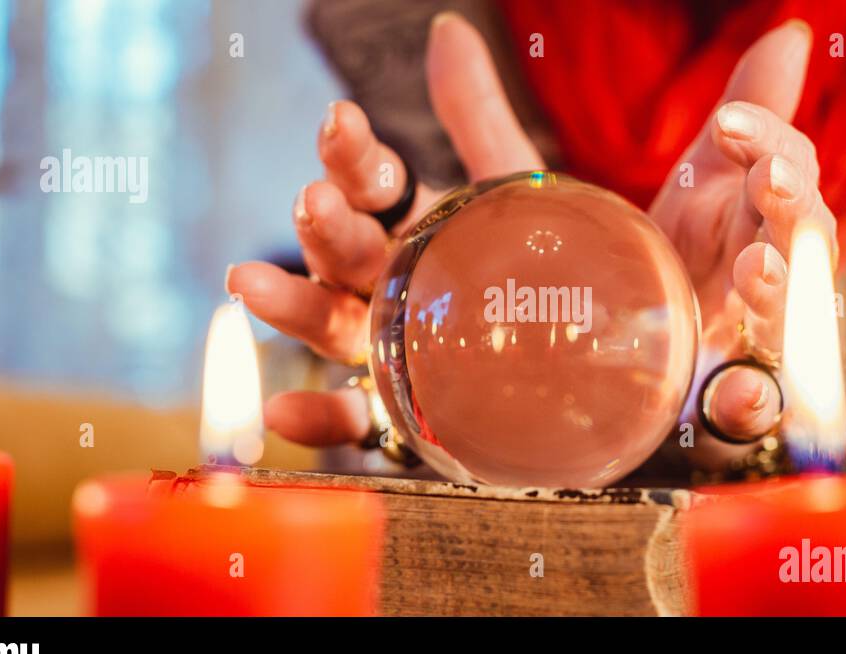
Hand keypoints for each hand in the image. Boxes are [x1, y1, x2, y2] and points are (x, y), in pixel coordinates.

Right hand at [227, 12, 544, 445]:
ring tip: (249, 282)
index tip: (341, 121)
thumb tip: (446, 28)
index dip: (350, 155)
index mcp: (412, 225)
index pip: (368, 184)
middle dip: (323, 224)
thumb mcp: (513, 185)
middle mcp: (390, 283)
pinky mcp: (404, 415)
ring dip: (291, 304)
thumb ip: (476, 114)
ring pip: (331, 325)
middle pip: (343, 251)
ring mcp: (390, 349)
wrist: (596, 354)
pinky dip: (315, 419)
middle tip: (315, 201)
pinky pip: (353, 423)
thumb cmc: (544, 264)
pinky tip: (281, 412)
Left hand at [650, 21, 837, 448]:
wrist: (620, 360)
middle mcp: (760, 266)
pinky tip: (743, 395)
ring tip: (756, 268)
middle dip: (792, 203)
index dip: (767, 138)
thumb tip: (795, 31)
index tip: (725, 120)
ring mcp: (746, 334)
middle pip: (800, 232)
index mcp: (747, 209)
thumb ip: (738, 110)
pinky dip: (755, 402)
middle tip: (770, 179)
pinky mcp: (727, 399)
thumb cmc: (670, 257)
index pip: (780, 163)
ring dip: (780, 289)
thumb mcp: (694, 179)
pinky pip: (756, 405)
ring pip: (787, 311)